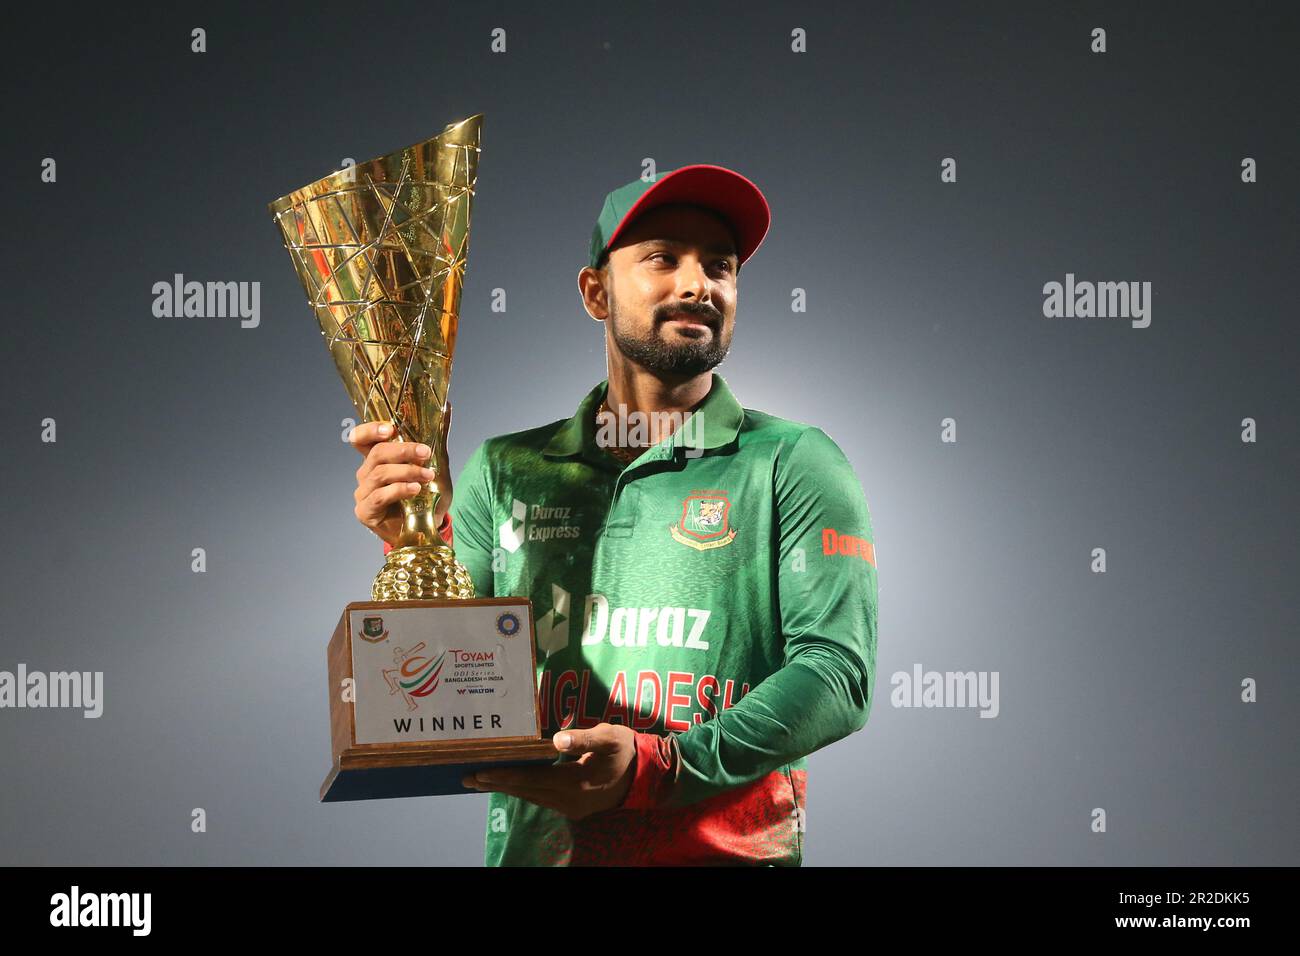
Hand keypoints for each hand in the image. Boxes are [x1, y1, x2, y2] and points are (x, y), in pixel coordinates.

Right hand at [350, 403, 453, 546]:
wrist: (430, 528)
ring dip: (407, 471)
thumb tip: (446, 407)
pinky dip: (399, 489)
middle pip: (376, 454)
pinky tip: (415, 489)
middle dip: (403, 450)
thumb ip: (437, 438)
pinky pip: (379, 496)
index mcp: (377, 459)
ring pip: (379, 474)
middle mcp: (366, 474)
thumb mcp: (437, 464)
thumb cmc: (428, 496)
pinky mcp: (365, 512)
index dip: (371, 430)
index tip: (391, 429)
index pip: (361, 438)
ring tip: (427, 475)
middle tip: (426, 453)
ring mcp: (363, 493)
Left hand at [461, 723, 637, 819]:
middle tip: (467, 778)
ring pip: (532, 797)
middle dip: (496, 784)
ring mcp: (571, 807)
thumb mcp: (608, 737)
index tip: (479, 772)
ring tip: (482, 781)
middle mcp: (568, 800)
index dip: (504, 775)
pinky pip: (542, 799)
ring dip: (507, 789)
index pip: (530, 779)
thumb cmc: (625, 750)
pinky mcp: (573, 808)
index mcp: (574, 782)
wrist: (646, 775)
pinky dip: (524, 791)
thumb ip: (582, 738)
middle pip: (525, 791)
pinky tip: (512, 785)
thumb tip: (556, 740)